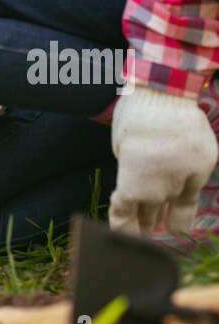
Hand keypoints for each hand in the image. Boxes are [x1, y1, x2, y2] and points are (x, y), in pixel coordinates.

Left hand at [110, 85, 218, 234]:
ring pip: (174, 209)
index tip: (122, 229)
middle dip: (143, 224)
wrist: (165, 92)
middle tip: (142, 231)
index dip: (122, 225)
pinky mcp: (203, 169)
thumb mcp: (120, 149)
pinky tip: (182, 219)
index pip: (124, 214)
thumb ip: (130, 174)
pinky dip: (185, 206)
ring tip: (164, 228)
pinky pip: (193, 194)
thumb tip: (135, 193)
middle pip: (148, 214)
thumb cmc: (134, 117)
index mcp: (132, 184)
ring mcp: (184, 180)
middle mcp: (159, 189)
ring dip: (166, 218)